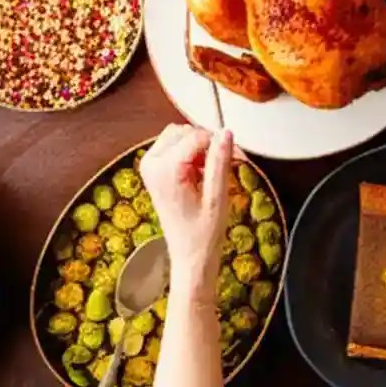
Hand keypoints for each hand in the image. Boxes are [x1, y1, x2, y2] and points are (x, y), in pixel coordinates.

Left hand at [139, 125, 232, 291]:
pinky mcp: (153, 170)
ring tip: (211, 172)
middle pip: (185, 131)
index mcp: (165, 170)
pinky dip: (190, 153)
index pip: (197, 136)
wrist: (189, 255)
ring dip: (198, 148)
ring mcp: (149, 166)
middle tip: (225, 164)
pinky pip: (173, 146)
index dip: (219, 144)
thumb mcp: (217, 196)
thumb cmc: (203, 233)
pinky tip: (200, 174)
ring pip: (178, 135)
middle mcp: (151, 164)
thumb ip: (220, 161)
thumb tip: (226, 133)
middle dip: (207, 143)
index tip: (236, 157)